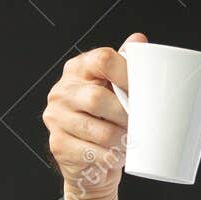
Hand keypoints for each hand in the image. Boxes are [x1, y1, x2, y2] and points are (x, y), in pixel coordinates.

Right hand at [42, 33, 145, 199]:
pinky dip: (111, 157)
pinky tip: (117, 155)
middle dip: (124, 115)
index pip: (103, 59)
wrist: (86, 160)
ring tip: (131, 141)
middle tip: (140, 125)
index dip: (127, 74)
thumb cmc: (104, 118)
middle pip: (98, 98)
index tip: (144, 90)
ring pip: (99, 131)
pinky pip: (93, 153)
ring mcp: (56, 118)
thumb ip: (123, 64)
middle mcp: (62, 91)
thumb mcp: (112, 87)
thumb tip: (139, 39)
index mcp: (77, 69)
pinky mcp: (58, 144)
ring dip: (121, 139)